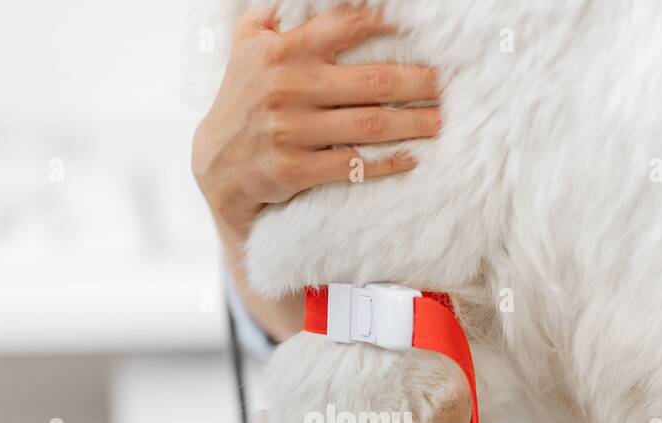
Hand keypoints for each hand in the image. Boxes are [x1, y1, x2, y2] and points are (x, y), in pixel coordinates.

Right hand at [193, 4, 441, 339]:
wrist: (215, 166)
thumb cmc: (240, 99)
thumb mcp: (245, 47)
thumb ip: (272, 16)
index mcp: (283, 51)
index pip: (346, 25)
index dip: (387, 23)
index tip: (420, 29)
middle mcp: (289, 87)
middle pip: (374, 80)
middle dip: (418, 81)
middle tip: (445, 84)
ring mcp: (292, 130)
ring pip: (370, 123)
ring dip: (412, 122)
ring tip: (440, 119)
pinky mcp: (295, 168)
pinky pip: (353, 164)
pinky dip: (387, 162)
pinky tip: (411, 157)